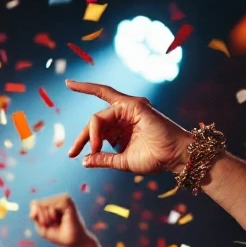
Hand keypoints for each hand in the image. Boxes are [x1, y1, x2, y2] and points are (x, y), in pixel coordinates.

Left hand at [29, 194, 91, 246]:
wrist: (72, 242)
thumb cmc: (57, 235)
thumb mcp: (40, 227)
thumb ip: (34, 215)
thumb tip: (34, 203)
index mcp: (50, 203)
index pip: (34, 204)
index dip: (36, 216)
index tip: (46, 224)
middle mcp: (57, 198)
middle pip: (37, 204)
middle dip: (42, 218)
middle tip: (53, 224)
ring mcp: (63, 198)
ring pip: (43, 204)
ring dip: (47, 218)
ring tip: (57, 222)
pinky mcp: (67, 201)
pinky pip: (51, 205)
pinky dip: (52, 215)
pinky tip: (59, 219)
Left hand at [66, 80, 192, 174]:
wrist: (174, 156)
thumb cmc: (154, 159)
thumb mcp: (121, 161)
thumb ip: (103, 159)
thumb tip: (84, 160)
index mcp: (121, 129)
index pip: (96, 129)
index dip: (82, 141)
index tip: (73, 155)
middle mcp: (124, 116)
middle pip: (94, 122)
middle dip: (81, 138)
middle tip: (73, 153)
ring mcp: (129, 108)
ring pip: (98, 117)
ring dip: (92, 133)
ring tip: (96, 148)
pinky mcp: (133, 104)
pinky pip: (105, 93)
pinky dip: (87, 89)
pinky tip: (72, 85)